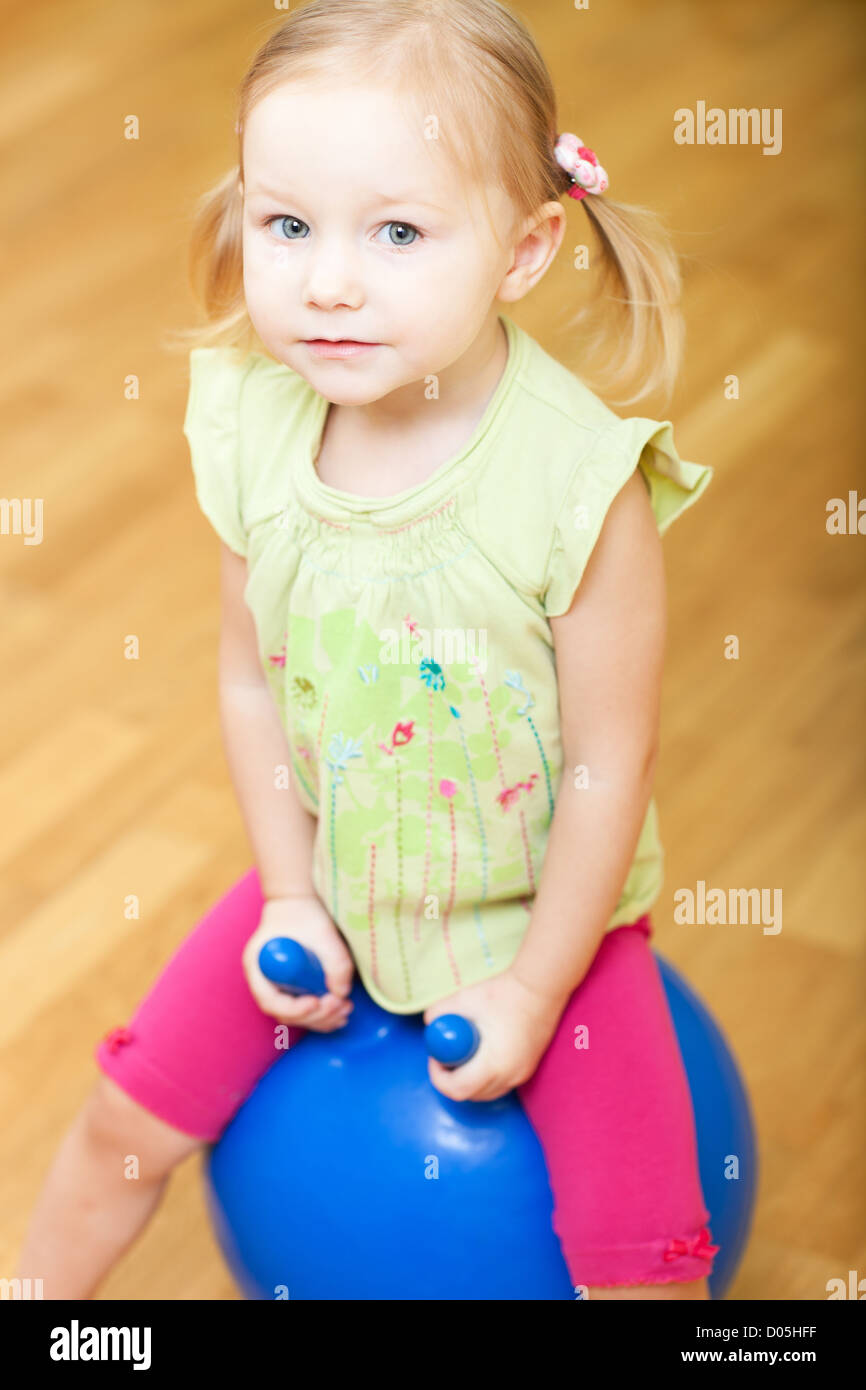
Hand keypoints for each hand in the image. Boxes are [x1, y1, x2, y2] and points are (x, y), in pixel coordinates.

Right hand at [242, 894, 355, 1032]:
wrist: (298, 900)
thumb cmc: (304, 912)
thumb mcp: (322, 933)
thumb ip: (335, 961)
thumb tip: (341, 993)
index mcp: (258, 965)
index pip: (271, 1001)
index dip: (294, 1009)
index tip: (316, 1002)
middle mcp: (264, 980)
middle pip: (285, 1014)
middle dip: (315, 1016)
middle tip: (339, 1006)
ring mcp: (277, 986)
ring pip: (296, 1016)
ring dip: (322, 1019)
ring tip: (345, 1010)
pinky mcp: (292, 987)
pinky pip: (304, 1009)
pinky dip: (322, 1015)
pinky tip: (341, 1012)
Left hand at [422, 968, 564, 1101]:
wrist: (540, 987)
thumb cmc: (503, 993)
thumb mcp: (463, 998)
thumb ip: (439, 1012)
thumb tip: (430, 1025)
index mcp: (494, 1064)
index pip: (458, 1090)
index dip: (439, 1078)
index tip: (435, 1058)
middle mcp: (510, 1076)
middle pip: (472, 1095)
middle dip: (452, 1080)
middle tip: (445, 1056)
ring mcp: (522, 1074)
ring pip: (487, 1092)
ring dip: (470, 1080)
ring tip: (464, 1053)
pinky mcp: (528, 1068)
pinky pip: (500, 1083)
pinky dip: (486, 1076)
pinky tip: (483, 1052)